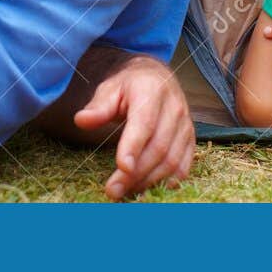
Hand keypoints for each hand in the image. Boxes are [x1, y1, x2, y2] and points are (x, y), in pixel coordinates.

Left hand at [71, 57, 193, 199]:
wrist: (157, 79)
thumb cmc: (129, 87)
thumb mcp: (110, 89)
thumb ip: (98, 107)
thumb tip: (81, 120)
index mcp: (152, 91)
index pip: (145, 122)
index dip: (134, 146)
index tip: (122, 167)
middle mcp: (174, 108)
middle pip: (158, 147)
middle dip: (136, 173)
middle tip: (113, 190)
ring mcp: (185, 125)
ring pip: (172, 161)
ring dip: (148, 181)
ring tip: (125, 192)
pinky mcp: (190, 140)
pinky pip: (183, 166)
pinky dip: (166, 182)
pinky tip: (147, 190)